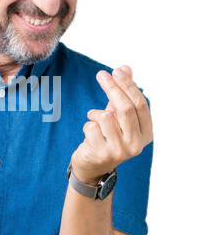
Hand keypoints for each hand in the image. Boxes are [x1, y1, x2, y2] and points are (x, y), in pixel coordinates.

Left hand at [70, 65, 152, 184]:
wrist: (93, 167)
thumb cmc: (108, 136)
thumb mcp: (119, 116)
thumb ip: (123, 94)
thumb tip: (125, 67)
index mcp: (146, 134)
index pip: (140, 105)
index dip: (128, 86)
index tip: (117, 71)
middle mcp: (135, 144)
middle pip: (125, 109)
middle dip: (112, 88)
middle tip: (101, 74)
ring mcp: (118, 151)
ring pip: (105, 117)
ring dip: (95, 114)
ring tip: (94, 120)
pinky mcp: (100, 154)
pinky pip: (90, 128)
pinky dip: (87, 125)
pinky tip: (89, 134)